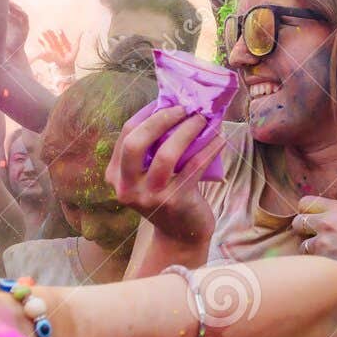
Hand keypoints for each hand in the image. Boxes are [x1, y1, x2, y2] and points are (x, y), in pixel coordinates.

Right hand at [35, 29, 80, 72]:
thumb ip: (77, 40)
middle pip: (53, 37)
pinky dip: (41, 44)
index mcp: (63, 41)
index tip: (59, 31)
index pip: (61, 36)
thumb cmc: (71, 56)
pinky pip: (44, 48)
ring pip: (48, 41)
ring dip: (45, 37)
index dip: (60, 34)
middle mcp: (57, 43)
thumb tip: (82, 32)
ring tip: (42, 33)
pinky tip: (39, 39)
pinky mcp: (49, 52)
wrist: (66, 65)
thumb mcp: (75, 48)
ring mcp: (52, 47)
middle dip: (50, 34)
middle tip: (48, 30)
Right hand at [104, 106, 221, 242]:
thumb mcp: (148, 174)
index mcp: (115, 175)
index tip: (167, 101)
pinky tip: (220, 138)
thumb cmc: (166, 195)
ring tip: (202, 119)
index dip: (147, 114)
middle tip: (183, 108)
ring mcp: (150, 196)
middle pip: (135, 142)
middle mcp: (127, 187)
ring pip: (166, 155)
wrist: (180, 235)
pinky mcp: (175, 201)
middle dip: (161, 119)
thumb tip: (171, 105)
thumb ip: (151, 148)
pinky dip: (209, 149)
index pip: (126, 134)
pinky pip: (194, 167)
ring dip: (187, 131)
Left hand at [293, 195, 336, 269]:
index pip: (304, 202)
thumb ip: (335, 214)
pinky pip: (310, 261)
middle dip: (304, 231)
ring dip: (312, 251)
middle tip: (318, 239)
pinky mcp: (323, 260)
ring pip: (302, 245)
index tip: (312, 221)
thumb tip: (311, 214)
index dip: (306, 213)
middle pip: (297, 222)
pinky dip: (318, 264)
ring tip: (332, 255)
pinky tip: (334, 264)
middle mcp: (330, 222)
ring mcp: (325, 242)